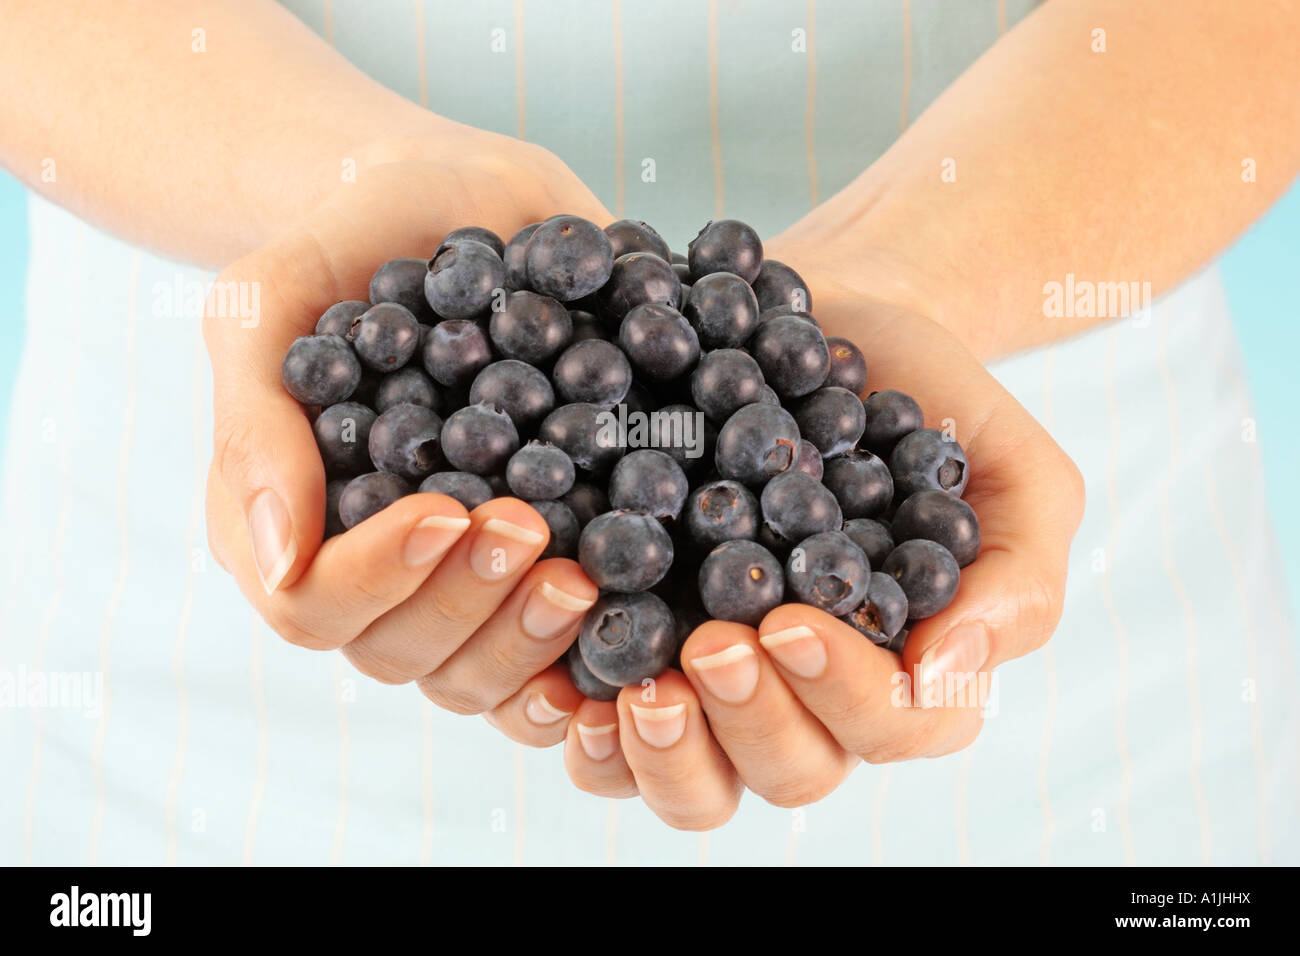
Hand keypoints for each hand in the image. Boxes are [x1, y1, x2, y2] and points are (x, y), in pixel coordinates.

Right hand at [203, 130, 613, 719]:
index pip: (311, 606)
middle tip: (533, 530)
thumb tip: (277, 559)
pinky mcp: (535, 570)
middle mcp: (373, 571)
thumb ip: (254, 418)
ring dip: (532, 640)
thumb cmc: (351, 242)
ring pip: (477, 676)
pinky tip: (626, 637)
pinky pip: (553, 660)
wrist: (462, 200)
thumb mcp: (269, 299)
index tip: (446, 508)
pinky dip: (587, 664)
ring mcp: (456, 582)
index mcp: (293, 524)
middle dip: (470, 605)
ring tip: (589, 573)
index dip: (378, 577)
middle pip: (403, 654)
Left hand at [487, 240, 1083, 828]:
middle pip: (788, 771)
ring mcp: (718, 678)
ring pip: (691, 782)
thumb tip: (948, 673)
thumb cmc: (926, 398)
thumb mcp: (1015, 472)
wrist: (823, 324)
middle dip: (749, 721)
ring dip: (660, 755)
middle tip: (712, 645)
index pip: (890, 727)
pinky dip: (577, 725)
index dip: (844, 695)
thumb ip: (1017, 576)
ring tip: (630, 688)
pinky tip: (556, 686)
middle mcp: (809, 694)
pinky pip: (604, 723)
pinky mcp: (639, 637)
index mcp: (906, 671)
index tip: (791, 621)